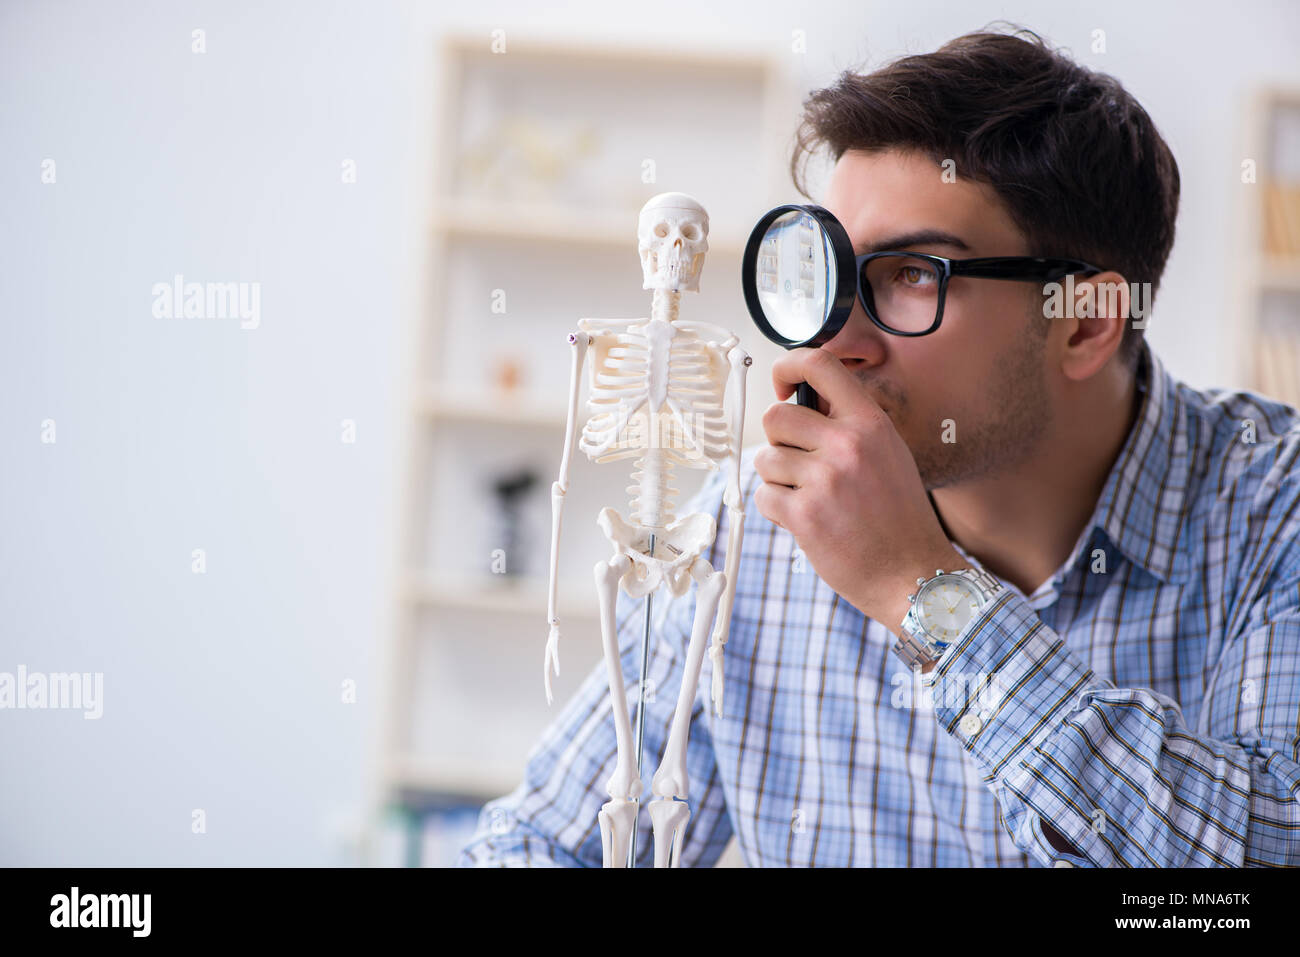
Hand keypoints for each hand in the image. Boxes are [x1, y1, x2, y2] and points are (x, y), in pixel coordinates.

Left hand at [752, 348, 964, 629]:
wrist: (912, 574)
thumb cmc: (897, 517)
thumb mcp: (887, 454)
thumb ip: (849, 425)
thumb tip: (800, 401)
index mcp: (870, 424)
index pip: (820, 364)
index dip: (788, 366)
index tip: (782, 387)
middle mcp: (847, 445)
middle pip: (775, 417)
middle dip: (778, 440)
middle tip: (800, 464)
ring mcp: (824, 479)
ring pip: (765, 459)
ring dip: (778, 479)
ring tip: (810, 498)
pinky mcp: (804, 514)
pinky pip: (764, 495)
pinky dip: (777, 509)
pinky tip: (806, 521)